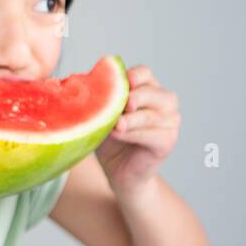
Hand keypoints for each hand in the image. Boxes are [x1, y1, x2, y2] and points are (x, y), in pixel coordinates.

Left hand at [94, 65, 179, 196]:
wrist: (118, 172)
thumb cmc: (109, 139)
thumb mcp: (102, 115)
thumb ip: (97, 98)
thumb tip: (76, 82)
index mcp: (148, 89)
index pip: (144, 73)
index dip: (132, 76)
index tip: (117, 83)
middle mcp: (164, 102)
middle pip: (151, 92)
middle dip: (133, 97)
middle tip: (119, 105)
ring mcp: (170, 121)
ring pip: (150, 115)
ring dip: (130, 119)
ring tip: (115, 124)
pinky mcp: (168, 141)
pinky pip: (152, 134)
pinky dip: (133, 133)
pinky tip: (118, 133)